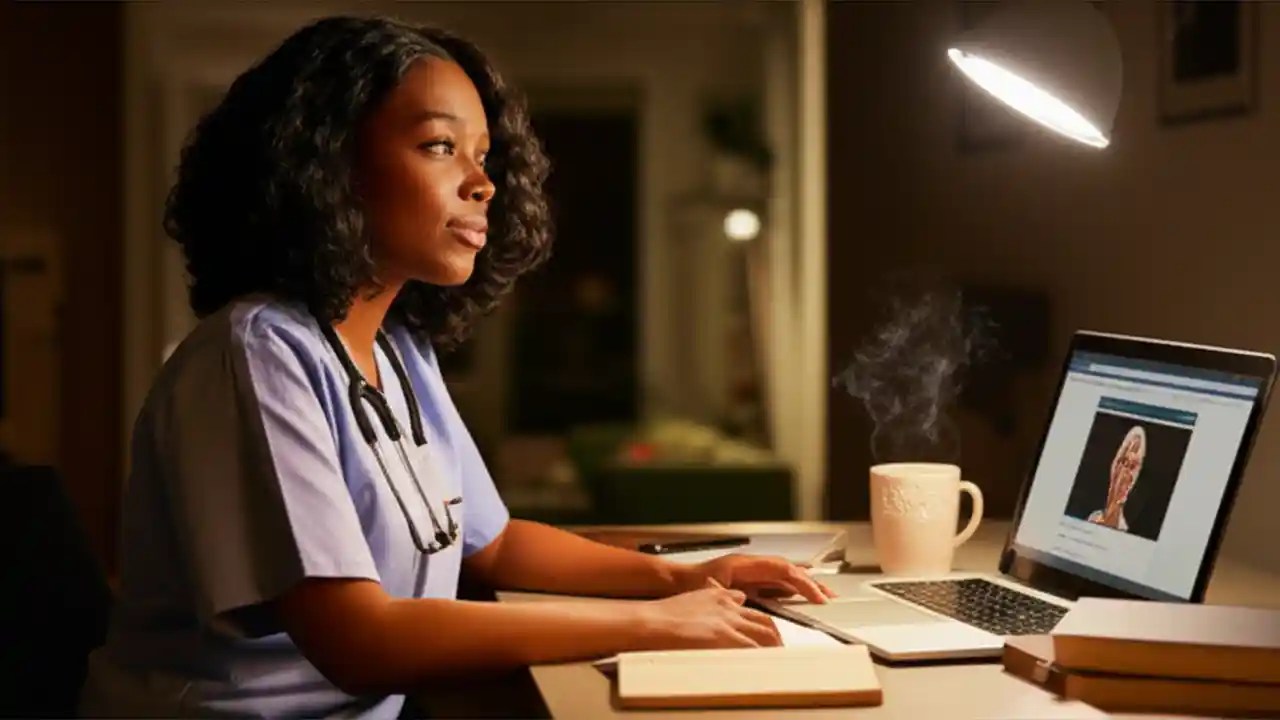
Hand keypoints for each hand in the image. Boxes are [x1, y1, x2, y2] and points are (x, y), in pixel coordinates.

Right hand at [635, 580, 782, 649]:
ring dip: (774, 647)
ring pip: (765, 633)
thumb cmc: (664, 615)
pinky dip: (763, 656)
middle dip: (774, 636)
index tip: (763, 630)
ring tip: (777, 659)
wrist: (656, 621)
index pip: (748, 607)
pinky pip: (755, 648)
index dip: (758, 621)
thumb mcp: (690, 600)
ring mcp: (732, 623)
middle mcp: (731, 608)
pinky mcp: (729, 638)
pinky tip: (765, 665)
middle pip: (764, 620)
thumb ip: (707, 601)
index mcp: (720, 597)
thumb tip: (717, 606)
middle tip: (778, 649)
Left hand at [691, 554, 834, 603]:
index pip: (782, 569)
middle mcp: (750, 565)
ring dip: (803, 584)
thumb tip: (751, 603)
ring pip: (783, 575)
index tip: (816, 597)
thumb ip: (731, 596)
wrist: (673, 581)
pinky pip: (775, 581)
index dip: (802, 582)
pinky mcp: (747, 580)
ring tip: (822, 595)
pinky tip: (799, 594)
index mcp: (744, 564)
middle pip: (787, 570)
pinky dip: (790, 587)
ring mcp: (750, 571)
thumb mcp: (710, 591)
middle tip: (828, 597)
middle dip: (809, 582)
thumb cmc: (688, 584)